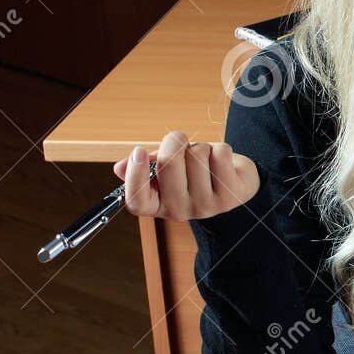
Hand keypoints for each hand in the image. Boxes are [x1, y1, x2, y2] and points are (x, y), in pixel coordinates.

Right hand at [113, 130, 258, 220]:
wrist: (235, 180)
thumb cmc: (195, 172)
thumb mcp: (168, 168)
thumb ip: (147, 165)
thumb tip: (118, 168)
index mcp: (158, 205)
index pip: (137, 201)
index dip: (135, 175)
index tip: (138, 151)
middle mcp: (180, 211)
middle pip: (168, 165)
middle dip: (175, 142)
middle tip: (182, 143)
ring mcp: (206, 207)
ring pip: (196, 156)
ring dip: (201, 147)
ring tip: (205, 159)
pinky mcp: (230, 197)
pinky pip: (220, 154)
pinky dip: (221, 148)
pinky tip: (222, 162)